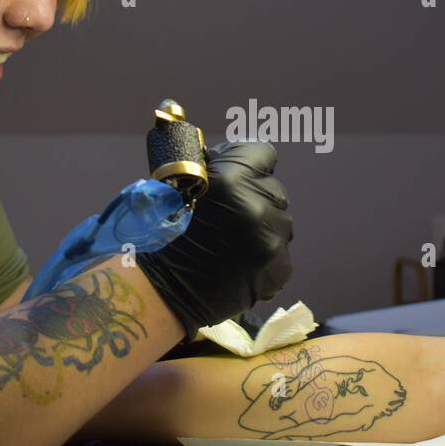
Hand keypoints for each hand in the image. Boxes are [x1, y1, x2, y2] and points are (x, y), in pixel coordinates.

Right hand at [137, 140, 292, 338]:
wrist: (162, 292)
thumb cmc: (163, 236)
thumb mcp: (179, 187)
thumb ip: (212, 168)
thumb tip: (229, 155)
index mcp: (231, 181)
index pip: (262, 153)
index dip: (248, 162)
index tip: (236, 175)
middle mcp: (256, 208)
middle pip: (273, 189)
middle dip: (255, 196)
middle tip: (229, 214)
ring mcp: (270, 241)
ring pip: (280, 221)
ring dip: (262, 227)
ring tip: (234, 241)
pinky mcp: (278, 269)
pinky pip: (282, 252)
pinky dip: (265, 256)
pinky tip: (241, 262)